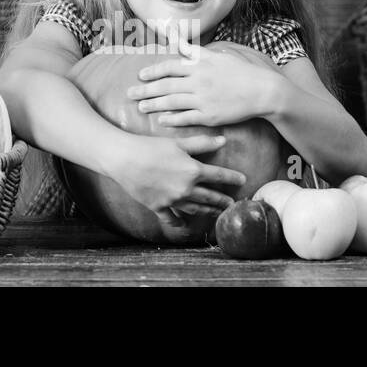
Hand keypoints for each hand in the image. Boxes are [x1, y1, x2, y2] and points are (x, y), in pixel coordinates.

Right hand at [107, 133, 245, 228]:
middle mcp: (186, 189)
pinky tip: (185, 226)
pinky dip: (179, 223)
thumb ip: (202, 143)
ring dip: (207, 211)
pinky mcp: (158, 207)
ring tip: (215, 213)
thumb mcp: (178, 143)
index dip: (233, 178)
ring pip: (195, 209)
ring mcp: (172, 200)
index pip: (219, 176)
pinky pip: (172, 219)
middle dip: (223, 201)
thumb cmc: (150, 147)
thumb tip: (223, 140)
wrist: (123, 160)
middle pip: (210, 197)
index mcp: (193, 171)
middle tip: (233, 204)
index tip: (243, 180)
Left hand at [127, 40, 284, 126]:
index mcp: (200, 65)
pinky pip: (185, 118)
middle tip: (130, 93)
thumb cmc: (242, 72)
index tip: (141, 74)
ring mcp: (203, 99)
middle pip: (165, 85)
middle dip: (145, 89)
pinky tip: (160, 120)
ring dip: (154, 105)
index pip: (170, 67)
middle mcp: (198, 81)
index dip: (154, 71)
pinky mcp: (209, 115)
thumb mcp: (219, 55)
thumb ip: (196, 50)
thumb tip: (179, 40)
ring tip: (141, 107)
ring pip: (172, 102)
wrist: (263, 92)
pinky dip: (172, 119)